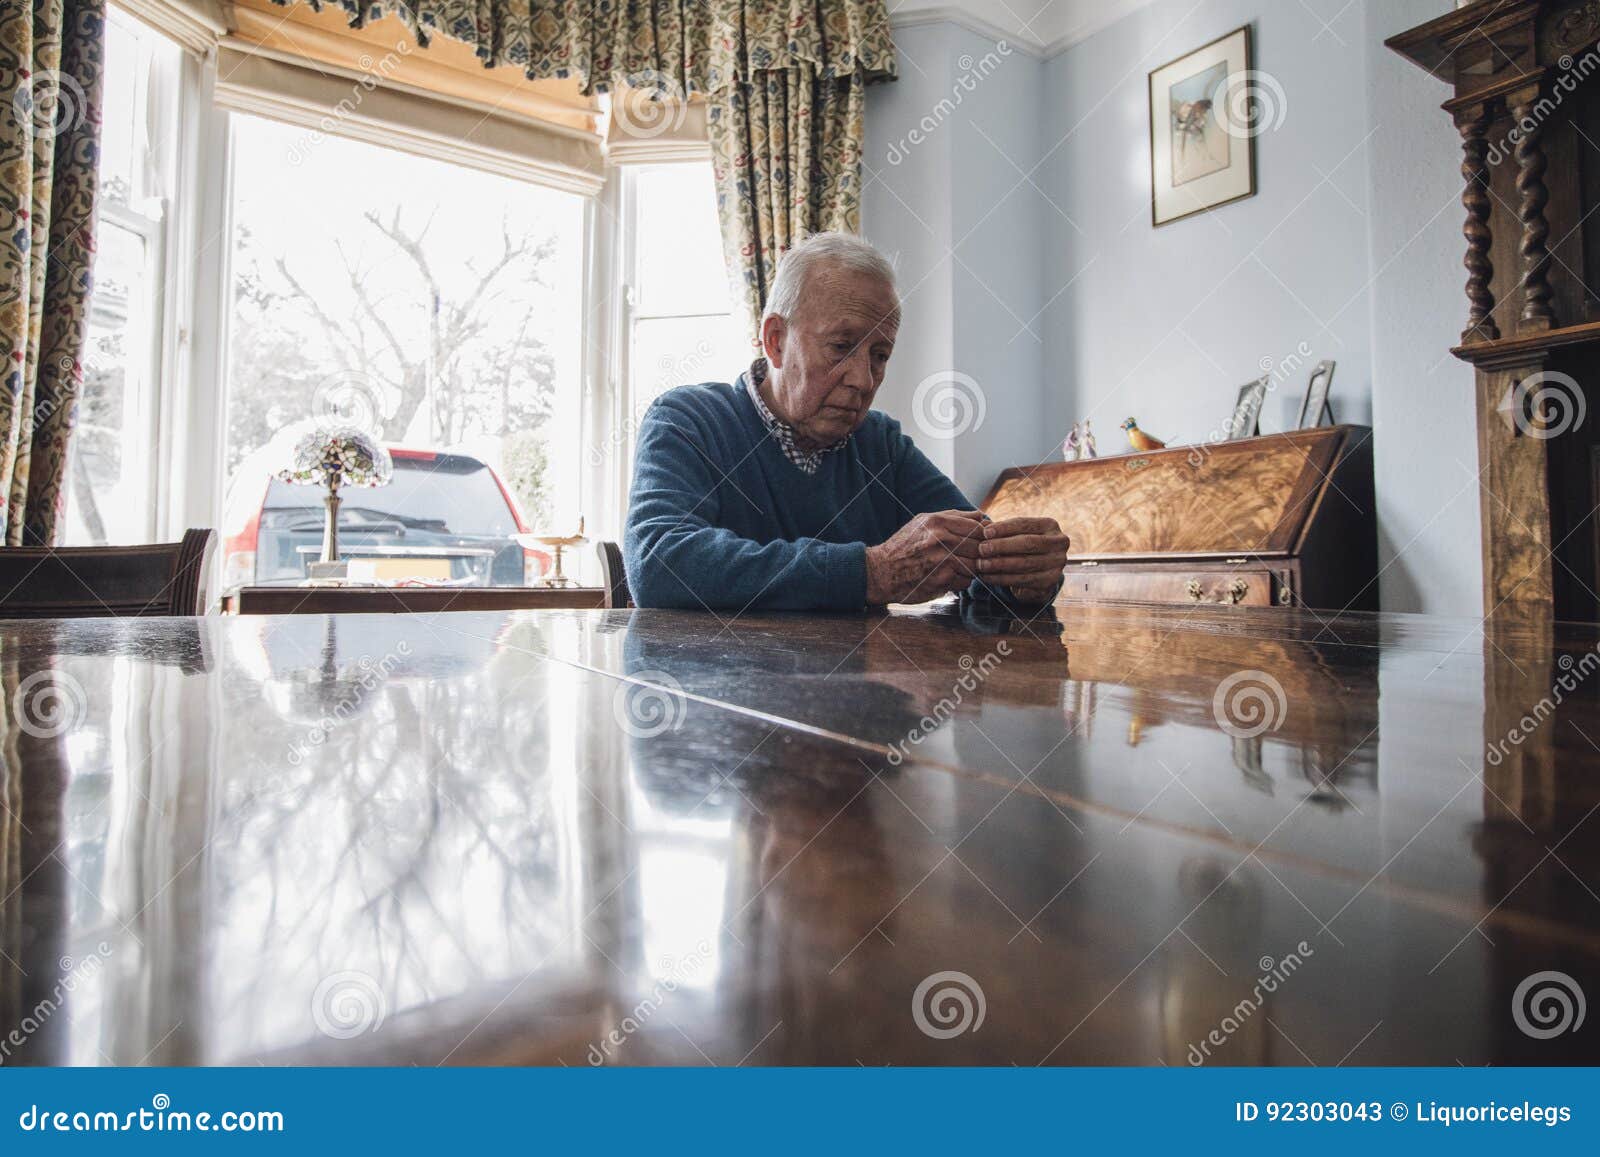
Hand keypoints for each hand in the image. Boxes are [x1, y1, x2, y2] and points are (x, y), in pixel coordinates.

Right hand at [865, 509, 985, 604]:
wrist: (880, 572)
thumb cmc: (904, 546)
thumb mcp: (924, 522)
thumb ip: (953, 517)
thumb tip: (981, 516)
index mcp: (938, 522)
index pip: (977, 527)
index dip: (983, 536)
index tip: (979, 542)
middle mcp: (941, 539)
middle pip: (979, 547)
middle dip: (979, 554)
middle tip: (970, 557)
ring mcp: (942, 560)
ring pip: (976, 565)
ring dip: (971, 568)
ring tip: (958, 568)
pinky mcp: (942, 580)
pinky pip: (965, 581)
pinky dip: (961, 581)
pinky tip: (949, 578)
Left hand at [978, 516, 1069, 603]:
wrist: (1036, 571)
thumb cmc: (1021, 546)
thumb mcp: (1014, 534)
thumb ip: (1000, 529)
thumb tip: (982, 524)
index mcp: (1050, 525)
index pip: (1025, 524)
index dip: (1004, 528)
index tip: (985, 532)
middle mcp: (1059, 543)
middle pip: (1028, 543)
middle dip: (1002, 546)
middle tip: (982, 549)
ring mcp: (1057, 563)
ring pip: (1025, 563)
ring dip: (999, 564)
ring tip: (981, 564)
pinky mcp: (1050, 581)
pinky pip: (1023, 580)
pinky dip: (1002, 579)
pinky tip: (987, 577)